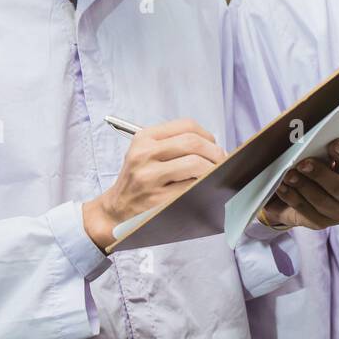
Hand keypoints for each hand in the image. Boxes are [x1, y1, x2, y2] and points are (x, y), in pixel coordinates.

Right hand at [83, 118, 225, 249]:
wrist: (115, 211)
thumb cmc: (139, 181)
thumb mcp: (145, 154)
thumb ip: (174, 145)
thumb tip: (216, 147)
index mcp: (143, 139)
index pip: (186, 126)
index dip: (207, 135)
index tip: (215, 145)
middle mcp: (144, 155)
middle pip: (193, 143)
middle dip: (215, 152)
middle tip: (223, 162)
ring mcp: (149, 178)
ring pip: (195, 164)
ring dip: (214, 170)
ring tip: (216, 175)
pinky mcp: (157, 200)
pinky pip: (192, 188)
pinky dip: (205, 187)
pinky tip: (206, 189)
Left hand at [259, 139, 338, 230]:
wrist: (298, 199)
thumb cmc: (311, 173)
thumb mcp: (317, 161)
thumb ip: (316, 153)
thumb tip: (301, 140)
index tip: (333, 144)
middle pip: (338, 186)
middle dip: (319, 174)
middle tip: (302, 164)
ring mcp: (338, 212)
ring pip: (321, 201)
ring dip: (303, 187)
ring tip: (288, 176)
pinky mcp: (321, 223)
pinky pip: (306, 211)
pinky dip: (292, 197)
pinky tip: (281, 188)